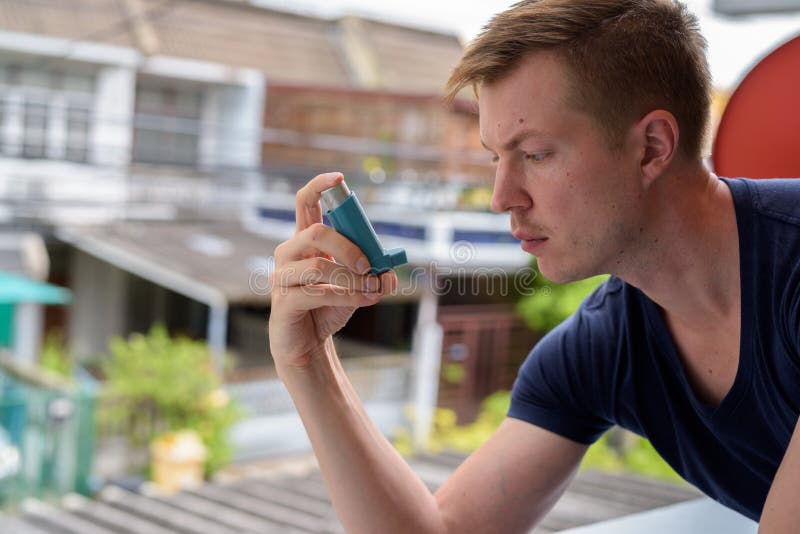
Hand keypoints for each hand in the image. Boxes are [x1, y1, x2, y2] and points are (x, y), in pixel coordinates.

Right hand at [268, 172, 397, 369]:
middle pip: (315, 232)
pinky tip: (364, 300)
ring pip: (318, 266)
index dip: (319, 186)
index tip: (339, 178)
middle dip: (349, 246)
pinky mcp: (283, 301)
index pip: (305, 203)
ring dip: (353, 278)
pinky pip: (317, 293)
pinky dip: (346, 296)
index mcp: (305, 240)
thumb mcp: (358, 287)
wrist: (309, 344)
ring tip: (373, 290)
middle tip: (369, 265)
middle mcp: (289, 253)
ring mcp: (282, 277)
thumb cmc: (329, 307)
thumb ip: (375, 276)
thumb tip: (388, 273)